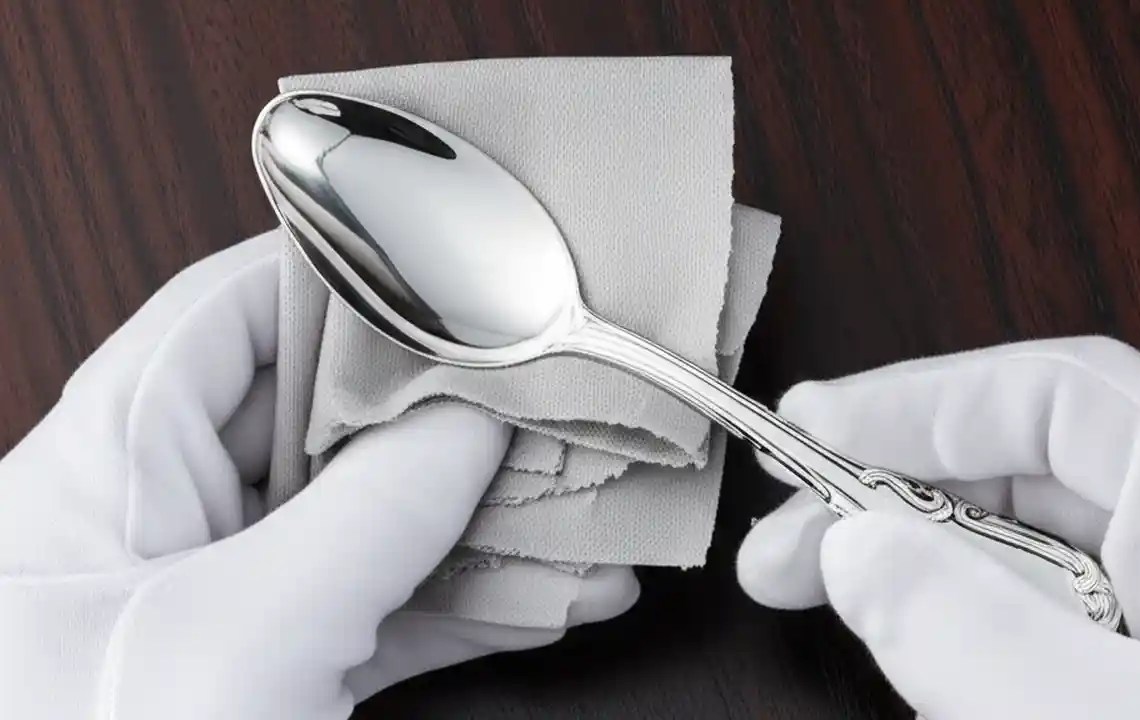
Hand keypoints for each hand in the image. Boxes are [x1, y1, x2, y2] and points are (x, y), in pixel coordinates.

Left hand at [0, 234, 637, 718]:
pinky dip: (465, 607)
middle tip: (553, 392)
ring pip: (368, 522)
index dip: (345, 277)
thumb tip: (472, 418)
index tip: (463, 268)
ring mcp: (224, 604)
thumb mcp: (244, 636)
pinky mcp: (273, 676)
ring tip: (590, 501)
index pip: (230, 313)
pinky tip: (558, 601)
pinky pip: (379, 612)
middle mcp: (161, 519)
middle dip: (447, 413)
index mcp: (108, 465)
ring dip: (482, 519)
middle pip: (321, 422)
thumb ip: (371, 513)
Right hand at [737, 337, 1139, 718]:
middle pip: (1044, 471)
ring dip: (930, 574)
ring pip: (1041, 559)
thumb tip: (852, 550)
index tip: (808, 433)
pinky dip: (981, 643)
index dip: (925, 399)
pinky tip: (936, 672)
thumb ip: (972, 641)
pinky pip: (1062, 632)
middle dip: (901, 496)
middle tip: (785, 550)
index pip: (1071, 401)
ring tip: (832, 601)